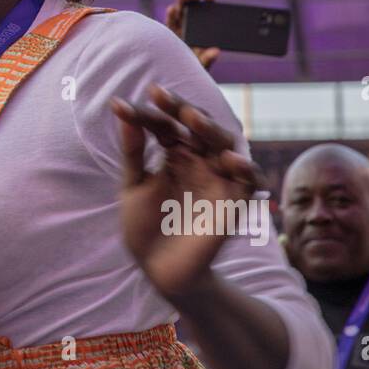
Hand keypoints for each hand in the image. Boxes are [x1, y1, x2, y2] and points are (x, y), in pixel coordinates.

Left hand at [114, 85, 264, 302]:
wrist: (158, 269)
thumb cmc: (145, 226)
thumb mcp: (133, 186)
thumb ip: (133, 152)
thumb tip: (120, 111)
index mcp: (174, 154)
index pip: (165, 125)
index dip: (147, 114)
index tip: (120, 106)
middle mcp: (199, 160)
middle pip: (197, 126)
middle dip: (181, 110)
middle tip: (162, 99)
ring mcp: (218, 178)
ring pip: (224, 144)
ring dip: (211, 130)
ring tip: (193, 118)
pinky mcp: (234, 201)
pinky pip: (248, 180)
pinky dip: (245, 168)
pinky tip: (230, 160)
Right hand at [164, 0, 220, 71]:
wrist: (179, 78)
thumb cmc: (194, 69)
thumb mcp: (203, 64)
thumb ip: (209, 58)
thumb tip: (217, 51)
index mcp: (202, 32)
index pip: (207, 14)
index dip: (208, 4)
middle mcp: (191, 28)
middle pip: (192, 10)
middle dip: (192, 0)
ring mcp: (179, 30)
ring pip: (180, 13)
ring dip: (181, 4)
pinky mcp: (168, 34)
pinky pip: (169, 23)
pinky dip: (170, 15)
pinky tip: (172, 9)